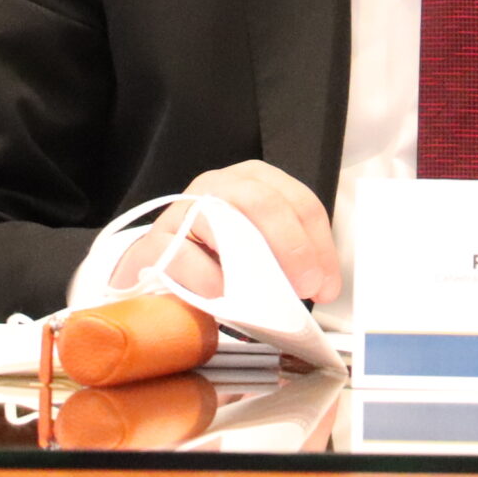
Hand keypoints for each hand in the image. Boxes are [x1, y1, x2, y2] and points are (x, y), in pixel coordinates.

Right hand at [107, 160, 340, 304]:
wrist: (157, 273)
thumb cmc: (215, 262)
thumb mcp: (258, 252)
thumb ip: (285, 258)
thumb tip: (317, 284)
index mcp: (252, 182)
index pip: (298, 202)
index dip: (318, 245)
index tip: (325, 284)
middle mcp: (218, 186)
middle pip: (263, 201)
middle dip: (292, 246)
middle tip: (304, 286)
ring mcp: (182, 210)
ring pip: (221, 218)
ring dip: (248, 260)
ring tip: (262, 294)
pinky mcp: (153, 242)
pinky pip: (182, 254)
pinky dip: (206, 276)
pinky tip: (218, 294)